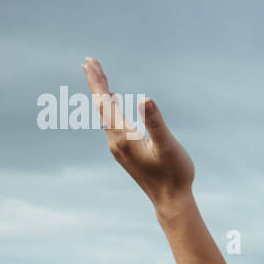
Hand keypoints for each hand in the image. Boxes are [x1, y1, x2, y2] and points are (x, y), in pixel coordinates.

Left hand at [82, 57, 194, 212]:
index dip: (97, 83)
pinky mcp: (124, 152)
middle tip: (89, 62)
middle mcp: (116, 142)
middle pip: (101, 107)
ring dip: (102, 96)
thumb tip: (144, 99)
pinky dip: (109, 109)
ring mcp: (118, 148)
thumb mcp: (168, 146)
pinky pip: (111, 124)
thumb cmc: (174, 174)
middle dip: (96, 84)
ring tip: (99, 78)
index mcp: (124, 137)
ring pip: (105, 116)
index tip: (89, 63)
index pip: (105, 104)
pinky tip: (112, 104)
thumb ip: (155, 122)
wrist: (170, 201)